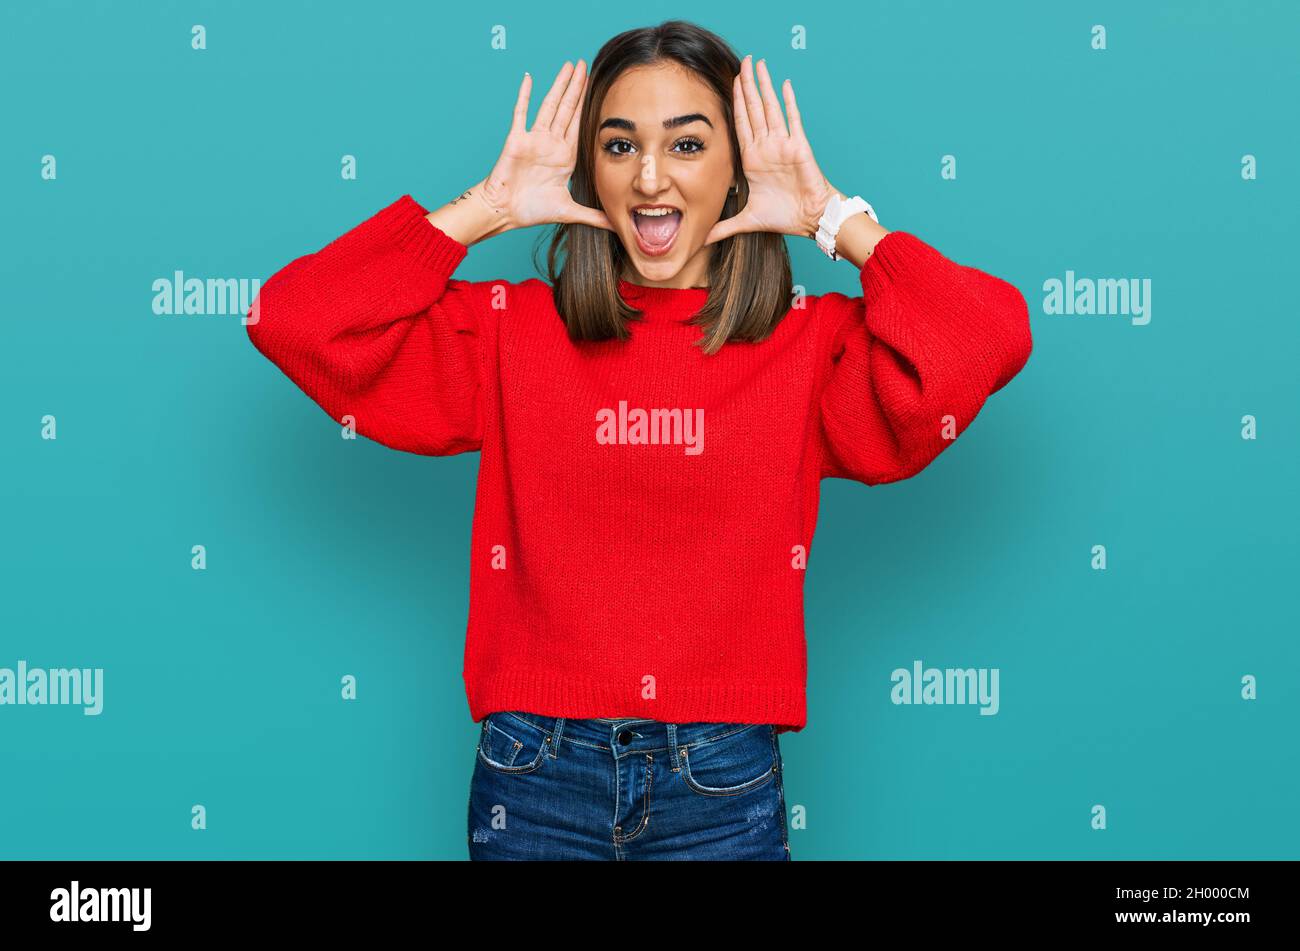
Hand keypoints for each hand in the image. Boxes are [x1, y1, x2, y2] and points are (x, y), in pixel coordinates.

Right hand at [479, 60, 613, 231]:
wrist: (504, 212)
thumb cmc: (531, 210)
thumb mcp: (569, 212)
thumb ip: (594, 216)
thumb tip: (616, 226)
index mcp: (564, 157)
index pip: (580, 125)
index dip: (588, 106)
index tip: (598, 88)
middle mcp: (551, 144)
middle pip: (567, 109)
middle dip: (577, 87)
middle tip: (586, 64)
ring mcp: (534, 139)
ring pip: (550, 106)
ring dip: (559, 85)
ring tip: (569, 65)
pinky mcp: (517, 139)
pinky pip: (521, 113)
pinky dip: (524, 95)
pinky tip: (529, 77)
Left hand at [705, 55, 834, 244]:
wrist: (809, 219)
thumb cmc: (783, 217)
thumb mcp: (746, 220)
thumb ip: (724, 226)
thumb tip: (702, 239)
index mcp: (753, 159)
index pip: (741, 124)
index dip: (735, 103)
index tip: (729, 83)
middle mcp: (766, 147)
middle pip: (754, 110)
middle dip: (747, 86)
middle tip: (742, 62)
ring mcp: (782, 144)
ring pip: (770, 108)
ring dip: (764, 86)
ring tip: (758, 64)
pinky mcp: (798, 146)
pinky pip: (793, 119)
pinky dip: (789, 102)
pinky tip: (784, 83)